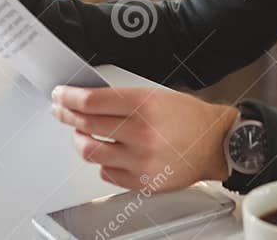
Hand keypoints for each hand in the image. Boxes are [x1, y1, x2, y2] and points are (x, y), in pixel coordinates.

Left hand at [51, 85, 238, 190]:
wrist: (216, 144)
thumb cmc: (189, 117)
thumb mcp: (156, 95)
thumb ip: (122, 99)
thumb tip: (87, 101)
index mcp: (144, 105)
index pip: (91, 101)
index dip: (69, 97)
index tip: (60, 95)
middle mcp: (141, 133)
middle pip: (86, 125)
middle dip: (67, 115)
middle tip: (61, 110)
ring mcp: (140, 160)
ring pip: (90, 151)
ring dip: (80, 140)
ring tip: (83, 134)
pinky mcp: (142, 181)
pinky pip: (106, 173)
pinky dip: (102, 161)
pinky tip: (108, 152)